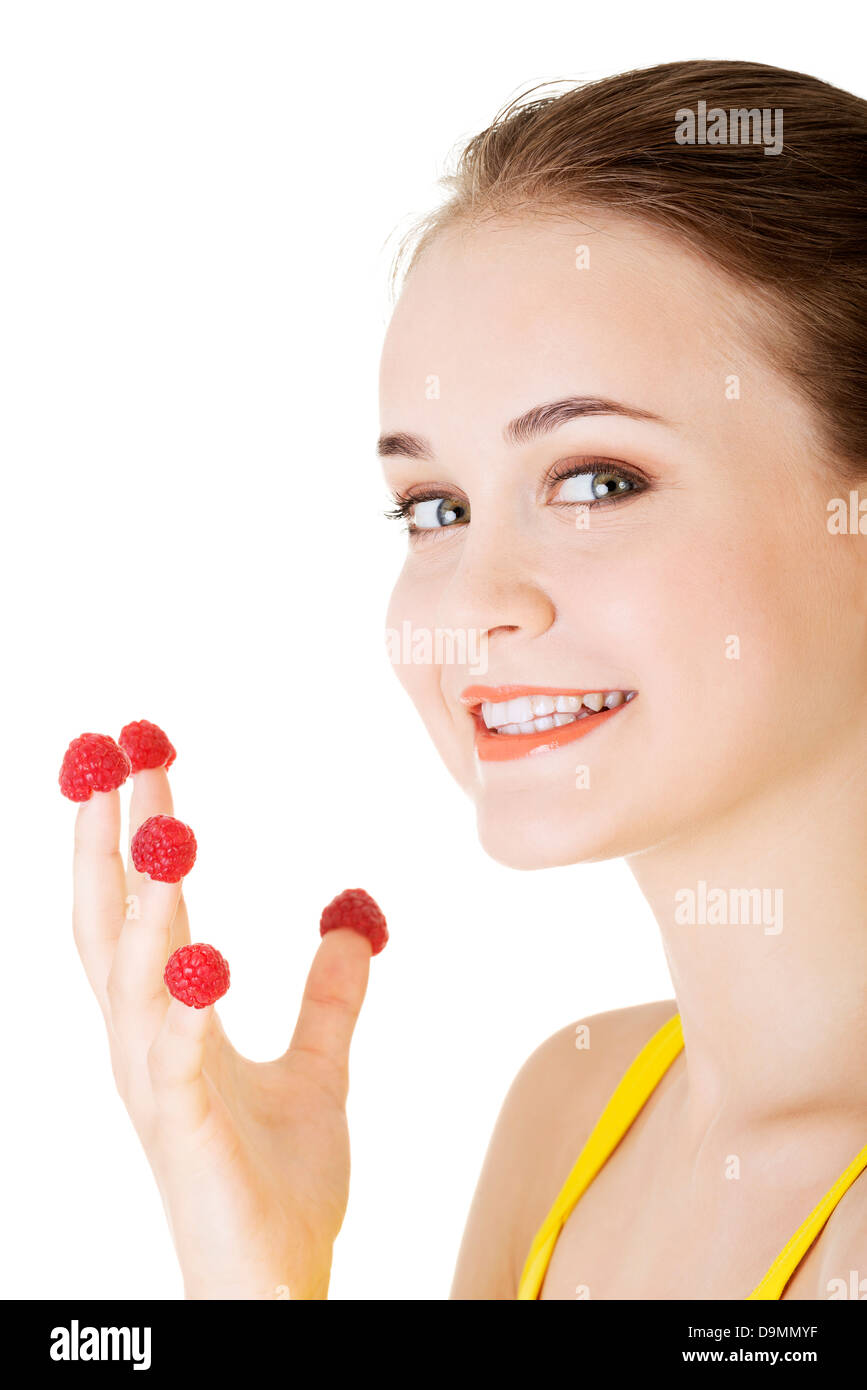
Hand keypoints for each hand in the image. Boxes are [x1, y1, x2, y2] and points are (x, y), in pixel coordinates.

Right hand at [72, 765, 372, 1298]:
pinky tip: (198, 957)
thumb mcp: (320, 1068)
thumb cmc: (278, 1184)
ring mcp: (157, 1091)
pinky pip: (172, 1063)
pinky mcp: (187, 1136)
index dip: (132, 833)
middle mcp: (143, 1045)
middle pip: (109, 924)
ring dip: (141, 904)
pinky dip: (178, 1007)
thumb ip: (331, 997)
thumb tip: (354, 921)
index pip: (138, 907)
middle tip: (114, 751)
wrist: (278, 1284)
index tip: (138, 756)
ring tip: (162, 834)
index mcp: (166, 1023)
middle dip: (108, 837)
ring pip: (129, 983)